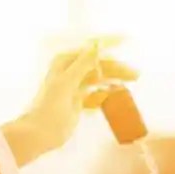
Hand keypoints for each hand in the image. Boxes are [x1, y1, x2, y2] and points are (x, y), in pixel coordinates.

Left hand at [2, 38, 136, 166]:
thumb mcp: (67, 82)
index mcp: (66, 62)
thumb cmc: (50, 106)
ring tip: (132, 82)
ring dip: (114, 79)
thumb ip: (83, 63)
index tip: (126, 39)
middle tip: (136, 74)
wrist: (39, 133)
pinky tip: (117, 95)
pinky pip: (96, 94)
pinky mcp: (78, 101)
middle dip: (117, 67)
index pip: (91, 49)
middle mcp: (71, 71)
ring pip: (99, 79)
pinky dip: (105, 94)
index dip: (108, 43)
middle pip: (99, 65)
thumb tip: (98, 44)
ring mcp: (75, 86)